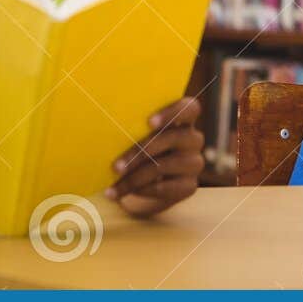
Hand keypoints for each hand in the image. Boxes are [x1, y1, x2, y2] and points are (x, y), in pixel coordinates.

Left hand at [107, 97, 204, 217]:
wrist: (146, 182)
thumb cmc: (139, 149)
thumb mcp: (138, 134)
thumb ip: (133, 127)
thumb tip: (108, 125)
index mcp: (183, 119)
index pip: (190, 108)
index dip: (172, 113)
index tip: (148, 122)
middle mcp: (193, 139)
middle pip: (175, 138)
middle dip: (141, 152)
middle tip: (116, 167)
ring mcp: (194, 163)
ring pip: (166, 165)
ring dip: (136, 177)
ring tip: (114, 186)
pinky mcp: (190, 185)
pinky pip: (167, 187)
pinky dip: (143, 190)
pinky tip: (126, 193)